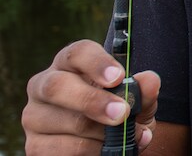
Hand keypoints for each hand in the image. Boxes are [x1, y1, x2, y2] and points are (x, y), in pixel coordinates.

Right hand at [23, 40, 159, 154]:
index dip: (97, 63)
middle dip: (93, 100)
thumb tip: (150, 80)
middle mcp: (44, 86)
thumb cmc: (117, 111)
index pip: (77, 53)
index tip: (119, 77)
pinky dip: (92, 151)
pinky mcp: (34, 145)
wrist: (103, 144)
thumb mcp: (135, 101)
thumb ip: (142, 91)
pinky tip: (107, 150)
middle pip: (57, 86)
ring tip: (127, 138)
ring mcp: (34, 116)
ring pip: (67, 122)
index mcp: (69, 65)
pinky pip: (62, 149)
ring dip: (103, 133)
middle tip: (122, 113)